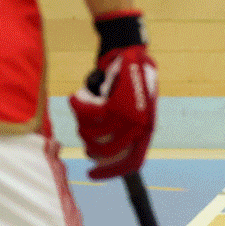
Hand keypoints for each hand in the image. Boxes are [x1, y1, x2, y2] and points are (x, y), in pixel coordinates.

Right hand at [70, 12, 156, 179]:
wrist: (131, 50)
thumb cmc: (130, 79)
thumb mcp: (135, 108)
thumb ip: (125, 130)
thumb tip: (105, 156)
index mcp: (148, 128)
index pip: (132, 162)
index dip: (111, 172)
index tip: (92, 175)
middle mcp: (139, 125)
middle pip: (105, 153)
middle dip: (90, 149)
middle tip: (85, 143)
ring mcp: (126, 114)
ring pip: (91, 133)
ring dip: (82, 123)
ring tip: (85, 111)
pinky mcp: (112, 101)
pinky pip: (84, 113)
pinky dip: (77, 104)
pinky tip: (78, 96)